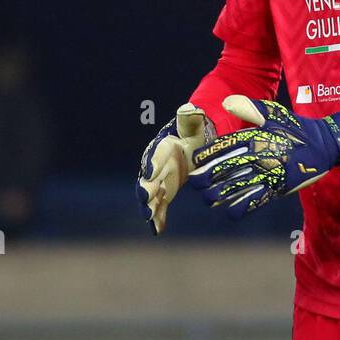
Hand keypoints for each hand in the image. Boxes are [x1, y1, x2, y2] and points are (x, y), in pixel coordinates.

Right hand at [136, 104, 212, 235]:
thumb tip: (189, 109)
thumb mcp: (194, 124)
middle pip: (149, 177)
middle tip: (145, 197)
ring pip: (151, 194)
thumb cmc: (193, 132)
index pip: (156, 154)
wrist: (192, 144)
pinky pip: (159, 206)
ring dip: (150, 205)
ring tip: (149, 217)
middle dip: (146, 187)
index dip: (153, 163)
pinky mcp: (164, 192)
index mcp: (163, 147)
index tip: (151, 172)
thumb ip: (190, 118)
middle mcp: (157, 164)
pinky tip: (157, 230)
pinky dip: (158, 218)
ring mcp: (159, 180)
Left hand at [187, 96, 339, 219]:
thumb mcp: (273, 113)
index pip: (225, 146)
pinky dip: (242, 207)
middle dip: (207, 177)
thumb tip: (226, 102)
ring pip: (238, 186)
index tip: (195, 162)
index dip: (207, 155)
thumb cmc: (295, 128)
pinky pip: (257, 199)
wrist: (324, 144)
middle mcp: (259, 154)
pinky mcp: (279, 186)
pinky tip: (231, 212)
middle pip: (227, 168)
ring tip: (209, 199)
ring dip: (220, 195)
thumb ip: (249, 108)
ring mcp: (269, 172)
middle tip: (196, 183)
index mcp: (255, 136)